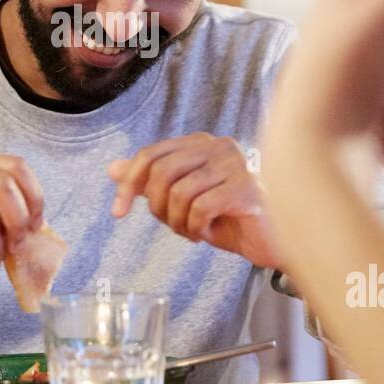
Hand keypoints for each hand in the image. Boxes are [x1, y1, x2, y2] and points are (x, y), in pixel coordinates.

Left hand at [107, 133, 280, 268]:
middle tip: (171, 225)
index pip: (150, 154)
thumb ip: (150, 182)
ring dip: (177, 222)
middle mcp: (217, 146)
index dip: (129, 183)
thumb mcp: (182, 200)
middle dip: (156, 206)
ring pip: (179, 192)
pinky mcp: (246, 189)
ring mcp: (234, 165)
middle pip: (161, 171)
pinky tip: (208, 233)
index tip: (118, 212)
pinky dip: (196, 228)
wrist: (271, 240)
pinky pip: (200, 208)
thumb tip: (113, 169)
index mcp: (200, 143)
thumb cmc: (229, 217)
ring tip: (192, 231)